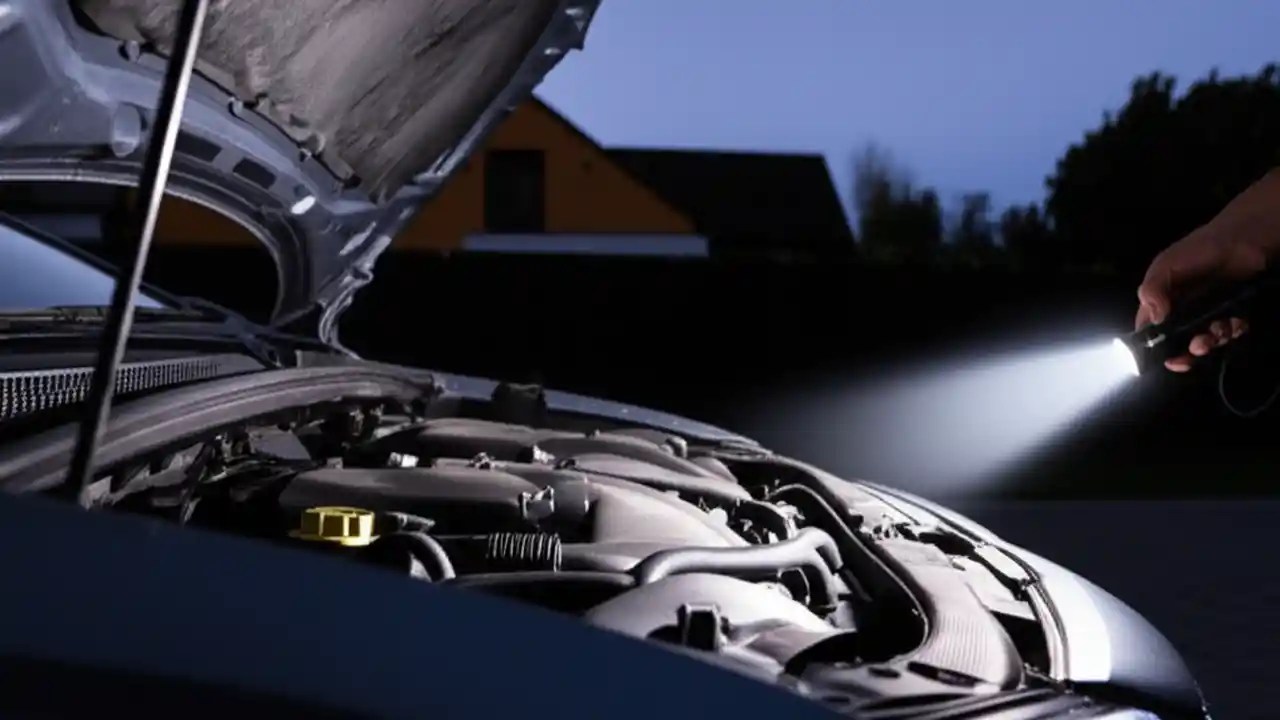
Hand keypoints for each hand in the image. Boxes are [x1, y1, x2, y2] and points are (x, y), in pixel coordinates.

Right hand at [1135, 224, 1265, 370]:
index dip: (1152, 346)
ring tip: (1219, 332)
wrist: (1242, 238)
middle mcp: (1181, 309)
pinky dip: (1233, 333)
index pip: (1149, 329)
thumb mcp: (1167, 264)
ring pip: (1205, 340)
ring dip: (1212, 342)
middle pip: (1177, 342)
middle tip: (1198, 348)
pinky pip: (1229, 332)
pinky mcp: (1230, 313)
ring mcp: (1206, 312)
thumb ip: (1153, 289)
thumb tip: (1155, 319)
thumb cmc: (1198, 248)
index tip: (1163, 357)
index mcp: (1160, 300)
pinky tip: (1235, 324)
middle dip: (1187, 351)